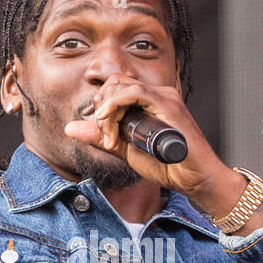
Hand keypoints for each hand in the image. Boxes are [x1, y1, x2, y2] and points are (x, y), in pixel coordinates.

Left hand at [62, 74, 229, 199]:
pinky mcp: (168, 104)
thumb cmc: (166, 165)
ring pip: (121, 85)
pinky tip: (108, 119)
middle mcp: (156, 94)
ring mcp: (163, 96)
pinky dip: (116, 104)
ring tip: (112, 136)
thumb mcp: (124, 150)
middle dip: (102, 107)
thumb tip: (70, 127)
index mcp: (147, 101)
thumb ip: (100, 137)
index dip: (101, 108)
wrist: (193, 180)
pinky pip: (135, 92)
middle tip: (107, 136)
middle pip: (115, 82)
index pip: (113, 88)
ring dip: (108, 110)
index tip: (105, 137)